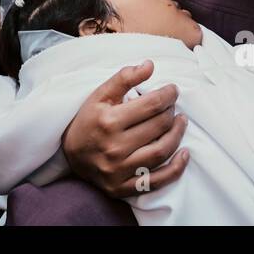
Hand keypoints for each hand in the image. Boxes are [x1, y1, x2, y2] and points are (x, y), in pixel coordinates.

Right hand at [61, 61, 189, 198]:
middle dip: (171, 112)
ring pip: (161, 152)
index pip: (151, 105)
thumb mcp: (100, 95)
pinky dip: (176, 169)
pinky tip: (184, 154)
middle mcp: (114, 147)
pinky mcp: (123, 187)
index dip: (168, 94)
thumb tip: (150, 65)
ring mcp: (119, 170)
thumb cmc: (88, 120)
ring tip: (180, 122)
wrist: (69, 155)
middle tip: (173, 106)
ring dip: (178, 135)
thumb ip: (124, 77)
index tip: (173, 90)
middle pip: (158, 127)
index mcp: (109, 121)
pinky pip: (157, 182)